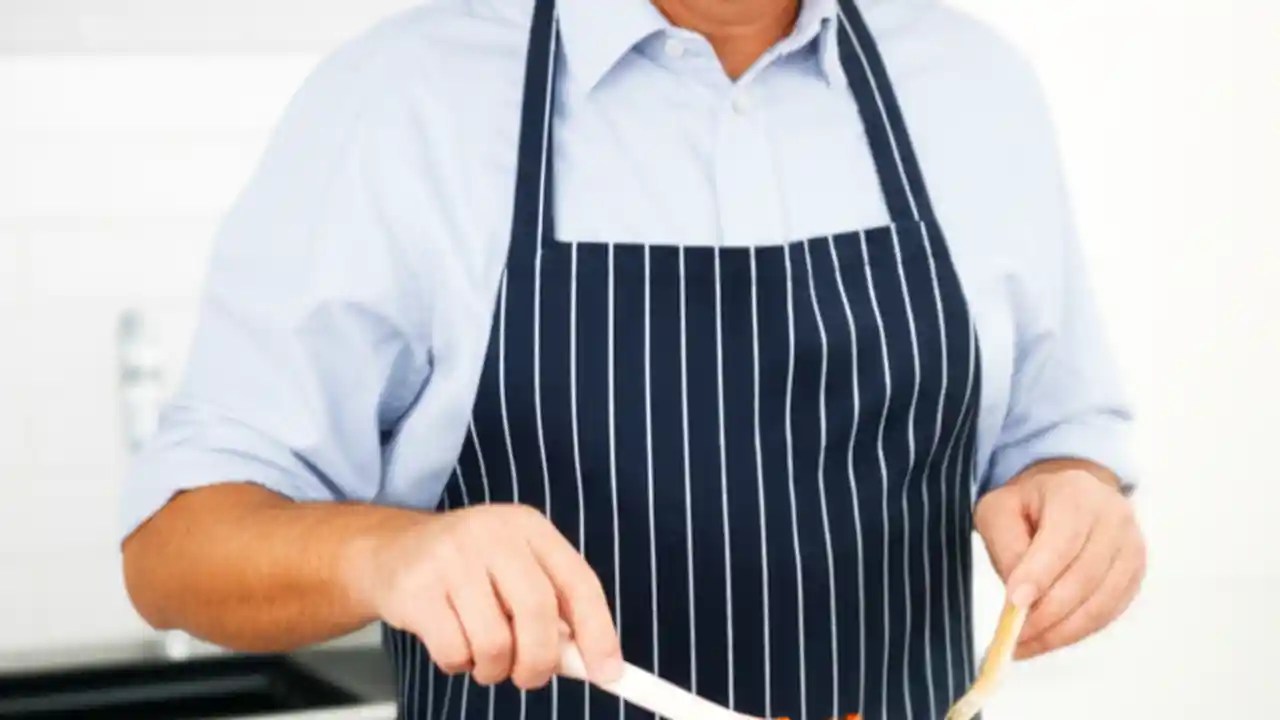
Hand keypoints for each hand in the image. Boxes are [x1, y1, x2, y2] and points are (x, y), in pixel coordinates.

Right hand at [347, 503, 621, 688]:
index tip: (610, 673)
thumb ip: (554, 608)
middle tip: (530, 676)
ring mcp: (451, 558)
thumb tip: (592, 662)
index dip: (599, 632)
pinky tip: (451, 644)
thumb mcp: (516, 570)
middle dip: (541, 661)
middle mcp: (493, 534)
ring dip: (494, 668)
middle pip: (538, 612)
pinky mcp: (416, 588)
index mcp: (529, 527)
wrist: (391, 552)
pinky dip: (459, 665)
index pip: (578, 582)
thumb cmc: (469, 570)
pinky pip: (454, 652)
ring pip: (495, 642)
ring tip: (482, 655)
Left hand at [974, 460, 1145, 658]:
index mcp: (1077, 494)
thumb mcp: (999, 509)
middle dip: (1046, 614)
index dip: (1039, 576)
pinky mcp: (1135, 575)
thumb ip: (1005, 546)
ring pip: (1099, 603)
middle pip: (1083, 578)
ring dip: (1060, 632)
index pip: (1062, 540)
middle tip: (1013, 635)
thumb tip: (1019, 596)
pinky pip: (1107, 613)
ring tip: (1025, 645)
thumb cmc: (1028, 504)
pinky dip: (1076, 632)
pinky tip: (1048, 638)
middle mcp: (1114, 519)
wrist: (1068, 494)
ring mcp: (1131, 549)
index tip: (1014, 604)